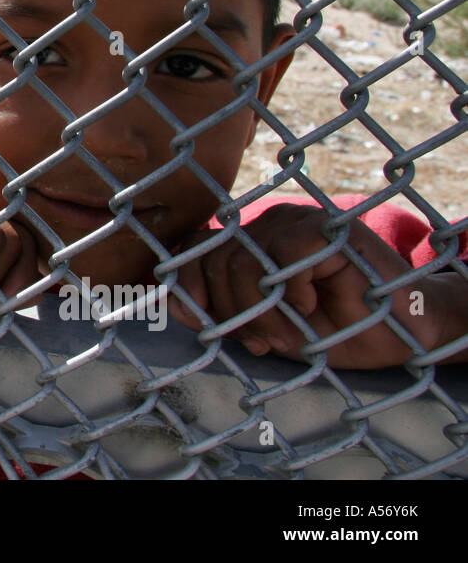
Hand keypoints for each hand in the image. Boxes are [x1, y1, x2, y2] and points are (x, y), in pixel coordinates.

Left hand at [168, 204, 461, 367]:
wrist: (398, 335)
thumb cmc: (329, 331)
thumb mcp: (262, 327)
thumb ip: (216, 312)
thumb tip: (165, 302)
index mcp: (247, 241)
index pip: (194, 247)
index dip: (186, 285)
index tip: (202, 325)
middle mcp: (267, 223)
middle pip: (215, 258)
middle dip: (228, 311)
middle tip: (259, 342)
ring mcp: (298, 220)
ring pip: (244, 259)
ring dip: (259, 310)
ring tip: (284, 335)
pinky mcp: (328, 228)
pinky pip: (285, 255)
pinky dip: (291, 292)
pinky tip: (312, 306)